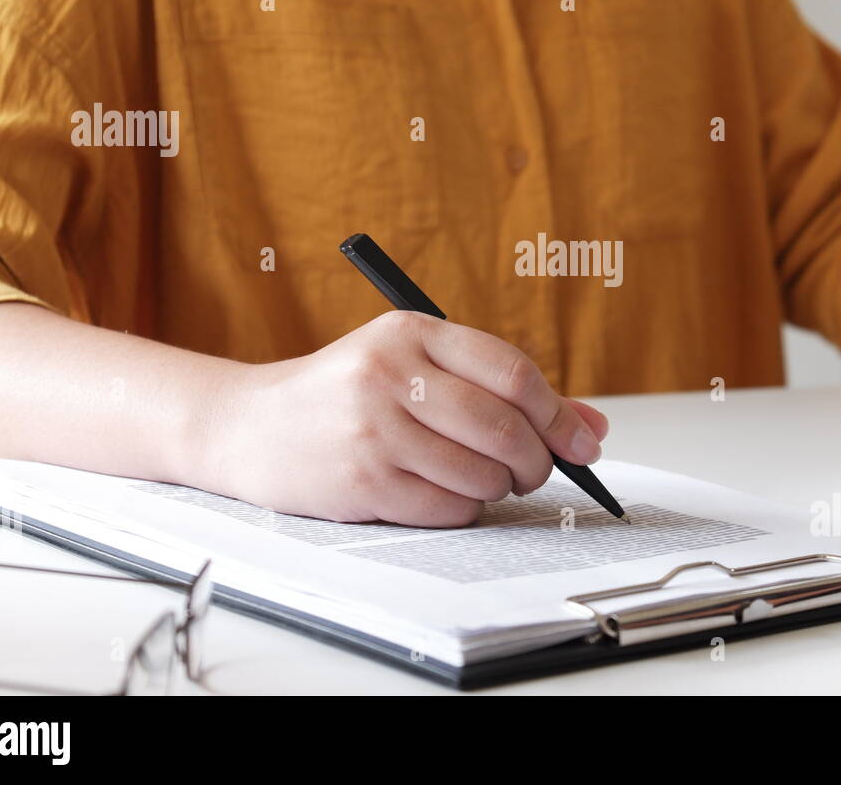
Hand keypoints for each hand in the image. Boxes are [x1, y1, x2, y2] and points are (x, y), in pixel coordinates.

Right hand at [203, 311, 608, 525]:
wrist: (248, 425)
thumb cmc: (346, 394)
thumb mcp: (414, 366)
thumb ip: (500, 390)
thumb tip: (592, 427)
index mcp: (412, 332)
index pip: (512, 372)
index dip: (559, 414)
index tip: (583, 442)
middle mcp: (392, 374)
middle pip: (504, 428)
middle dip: (537, 461)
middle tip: (534, 471)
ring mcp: (374, 429)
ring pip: (482, 474)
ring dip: (497, 487)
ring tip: (478, 477)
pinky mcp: (362, 480)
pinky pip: (448, 507)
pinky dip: (463, 508)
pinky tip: (442, 492)